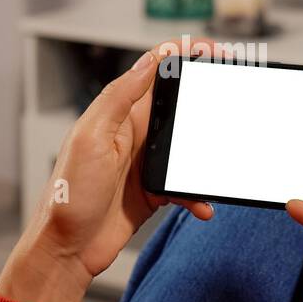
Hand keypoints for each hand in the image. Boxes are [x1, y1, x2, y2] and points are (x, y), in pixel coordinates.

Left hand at [0, 43, 212, 301]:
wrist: (67, 249)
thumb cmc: (69, 195)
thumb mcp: (91, 138)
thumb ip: (119, 98)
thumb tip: (148, 62)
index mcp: (118, 112)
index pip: (155, 69)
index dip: (186, 53)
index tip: (216, 52)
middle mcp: (135, 132)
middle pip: (181, 103)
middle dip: (209, 100)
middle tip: (234, 101)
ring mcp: (146, 161)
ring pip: (190, 145)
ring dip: (207, 155)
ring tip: (221, 163)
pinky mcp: (155, 190)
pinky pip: (186, 184)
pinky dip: (198, 193)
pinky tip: (202, 204)